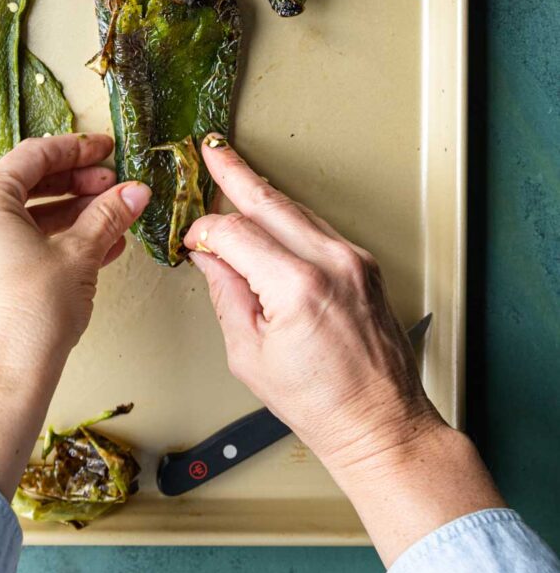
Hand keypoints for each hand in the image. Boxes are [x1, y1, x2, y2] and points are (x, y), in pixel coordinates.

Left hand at [0, 133, 149, 497]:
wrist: (3, 385)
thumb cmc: (33, 316)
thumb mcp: (79, 255)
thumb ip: (108, 215)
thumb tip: (135, 191)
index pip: (35, 156)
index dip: (78, 150)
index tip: (108, 149)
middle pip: (29, 184)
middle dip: (78, 183)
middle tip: (115, 184)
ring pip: (27, 216)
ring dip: (73, 214)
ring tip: (115, 217)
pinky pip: (19, 244)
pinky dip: (55, 240)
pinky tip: (97, 247)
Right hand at [184, 134, 502, 564]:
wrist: (381, 422)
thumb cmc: (321, 403)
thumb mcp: (250, 354)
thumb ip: (227, 293)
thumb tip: (209, 256)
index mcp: (298, 287)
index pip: (236, 233)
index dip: (205, 231)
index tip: (191, 241)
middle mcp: (331, 263)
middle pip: (270, 202)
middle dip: (235, 174)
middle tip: (211, 151)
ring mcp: (354, 260)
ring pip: (295, 209)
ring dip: (261, 193)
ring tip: (233, 173)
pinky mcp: (364, 264)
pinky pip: (317, 227)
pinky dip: (288, 217)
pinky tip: (269, 214)